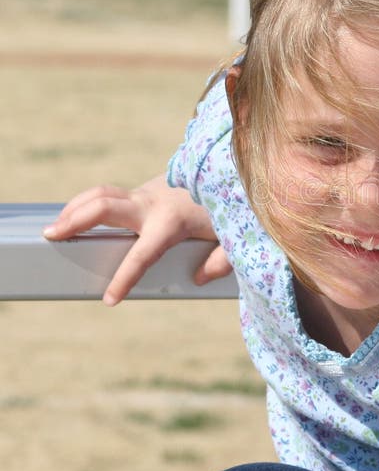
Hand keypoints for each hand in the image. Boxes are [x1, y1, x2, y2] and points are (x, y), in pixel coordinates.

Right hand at [42, 175, 231, 305]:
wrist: (231, 170)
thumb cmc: (233, 208)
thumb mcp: (235, 238)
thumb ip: (222, 261)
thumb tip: (199, 277)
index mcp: (172, 222)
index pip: (142, 255)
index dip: (124, 278)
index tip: (109, 300)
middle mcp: (153, 204)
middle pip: (104, 207)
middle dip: (75, 221)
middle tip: (51, 237)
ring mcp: (148, 193)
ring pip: (102, 195)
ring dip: (75, 209)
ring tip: (54, 229)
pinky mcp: (146, 190)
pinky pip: (112, 195)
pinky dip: (90, 205)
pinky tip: (80, 219)